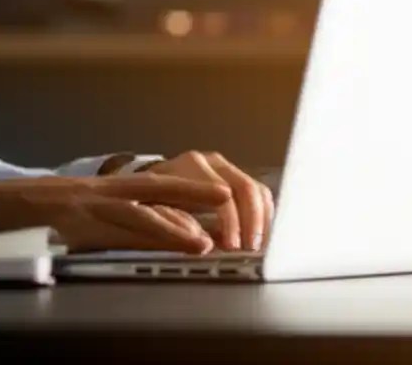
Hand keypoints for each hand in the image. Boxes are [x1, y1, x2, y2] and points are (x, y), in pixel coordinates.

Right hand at [0, 173, 229, 253]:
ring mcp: (92, 210)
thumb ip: (125, 214)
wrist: (11, 205)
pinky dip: (135, 244)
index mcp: (112, 187)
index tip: (223, 191)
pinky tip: (149, 254)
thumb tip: (167, 226)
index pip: (159, 184)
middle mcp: (105, 193)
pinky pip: (112, 236)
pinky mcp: (77, 228)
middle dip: (192, 193)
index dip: (192, 187)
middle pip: (156, 189)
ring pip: (138, 216)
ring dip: (171, 227)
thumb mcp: (93, 205)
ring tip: (200, 241)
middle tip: (225, 198)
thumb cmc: (57, 211)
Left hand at [139, 151, 273, 251]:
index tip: (233, 245)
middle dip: (250, 221)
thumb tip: (204, 242)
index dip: (229, 221)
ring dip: (261, 221)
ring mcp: (226, 168)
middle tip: (249, 248)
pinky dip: (264, 217)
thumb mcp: (152, 210)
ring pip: (256, 191)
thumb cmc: (148, 199)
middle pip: (244, 188)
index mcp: (190, 166)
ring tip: (256, 246)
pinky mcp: (236, 179)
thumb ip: (175, 223)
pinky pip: (260, 195)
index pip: (220, 191)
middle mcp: (211, 162)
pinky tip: (260, 236)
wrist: (146, 184)